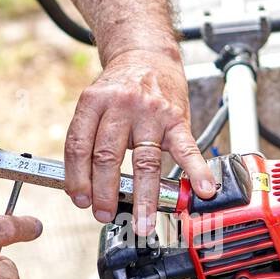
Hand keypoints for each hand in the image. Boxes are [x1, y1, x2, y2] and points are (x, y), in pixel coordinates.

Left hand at [63, 48, 217, 233]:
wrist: (147, 56)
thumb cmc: (119, 88)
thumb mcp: (95, 105)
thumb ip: (88, 139)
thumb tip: (85, 187)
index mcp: (92, 103)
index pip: (78, 145)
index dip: (76, 177)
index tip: (79, 200)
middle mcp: (120, 105)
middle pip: (107, 156)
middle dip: (104, 193)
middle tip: (104, 214)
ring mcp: (150, 112)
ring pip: (144, 161)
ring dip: (143, 197)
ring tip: (142, 222)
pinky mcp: (176, 118)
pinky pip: (186, 148)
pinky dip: (196, 171)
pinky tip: (203, 188)